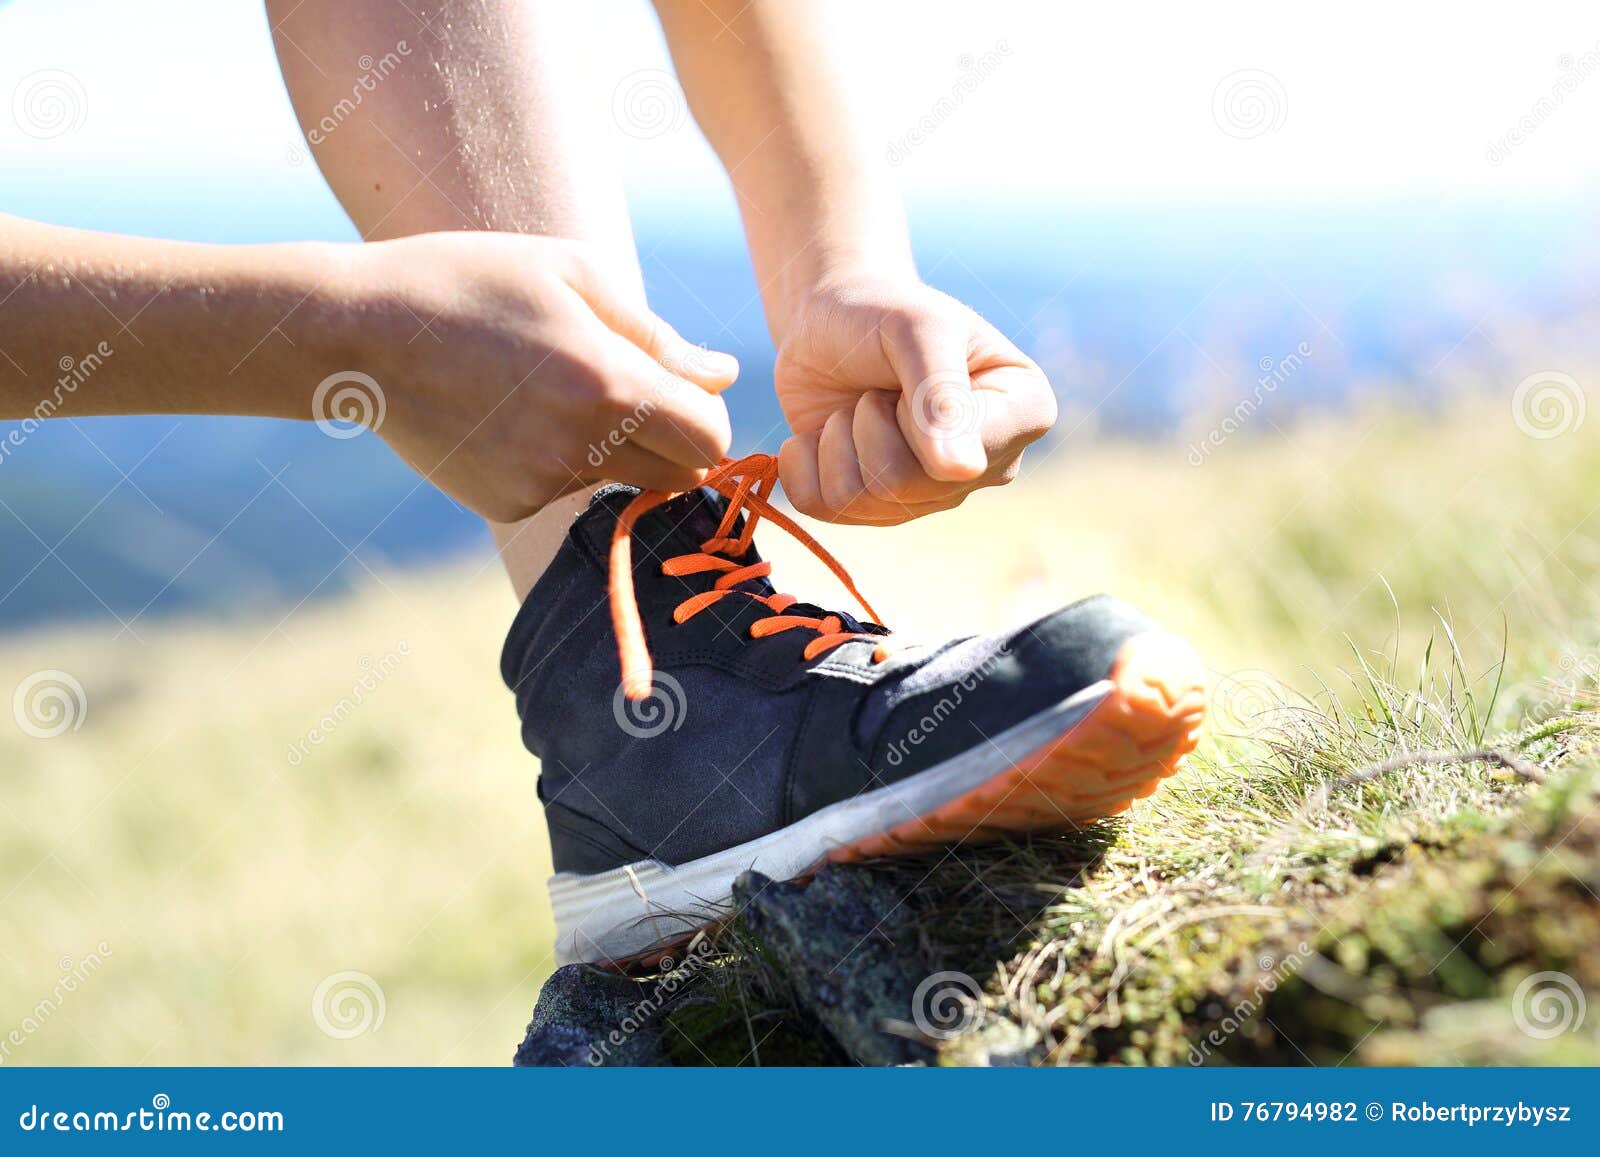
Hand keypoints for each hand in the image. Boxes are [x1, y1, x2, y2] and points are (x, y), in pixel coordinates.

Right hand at [344, 232, 736, 522]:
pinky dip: (559, 461)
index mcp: (610, 384)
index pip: (711, 439)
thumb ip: (658, 334)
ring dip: (615, 449)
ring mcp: (542, 483)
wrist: (361, 333)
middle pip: (680, 477)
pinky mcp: (508, 504)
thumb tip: (723, 376)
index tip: (683, 393)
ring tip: (552, 392)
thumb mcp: (574, 275)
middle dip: (674, 443)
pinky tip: (513, 416)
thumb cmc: (474, 281)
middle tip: (635, 398)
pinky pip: (567, 490)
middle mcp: (582, 447)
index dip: (708, 417)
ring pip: (624, 483)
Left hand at [774, 272, 1055, 523]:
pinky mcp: (874, 508)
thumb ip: (939, 395)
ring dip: (835, 440)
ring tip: (856, 405)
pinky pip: (823, 509)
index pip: (959, 461)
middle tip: (878, 388)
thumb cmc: (885, 312)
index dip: (911, 416)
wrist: (831, 321)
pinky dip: (804, 463)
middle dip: (867, 425)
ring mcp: (931, 494)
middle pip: (903, 487)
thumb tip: (962, 471)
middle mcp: (986, 465)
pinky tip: (823, 431)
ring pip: (859, 501)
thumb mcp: (919, 328)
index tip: (913, 373)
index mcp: (1023, 413)